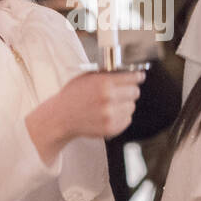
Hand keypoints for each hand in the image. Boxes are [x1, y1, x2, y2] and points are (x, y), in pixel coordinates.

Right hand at [25, 70, 144, 164]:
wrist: (61, 117)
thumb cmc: (73, 96)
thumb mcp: (87, 77)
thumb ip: (106, 74)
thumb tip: (126, 72)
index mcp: (103, 83)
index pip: (132, 78)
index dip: (137, 77)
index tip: (139, 77)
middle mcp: (108, 99)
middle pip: (135, 92)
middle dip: (130, 91)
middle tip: (122, 92)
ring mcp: (110, 115)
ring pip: (132, 107)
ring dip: (125, 105)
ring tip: (111, 105)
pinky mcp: (110, 128)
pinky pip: (127, 120)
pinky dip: (121, 117)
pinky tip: (109, 114)